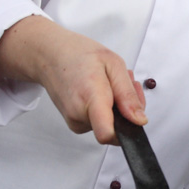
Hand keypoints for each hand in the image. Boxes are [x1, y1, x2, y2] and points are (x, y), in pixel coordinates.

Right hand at [0, 15, 146, 143]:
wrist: (50, 56)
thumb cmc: (78, 55)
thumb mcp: (113, 64)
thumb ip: (127, 94)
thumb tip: (139, 120)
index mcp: (90, 98)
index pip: (107, 134)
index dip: (127, 131)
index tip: (135, 117)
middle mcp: (79, 116)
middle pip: (117, 128)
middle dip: (128, 107)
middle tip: (125, 82)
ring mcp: (75, 122)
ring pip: (110, 124)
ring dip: (118, 105)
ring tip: (110, 81)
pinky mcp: (75, 124)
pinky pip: (100, 122)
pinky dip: (107, 108)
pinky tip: (102, 90)